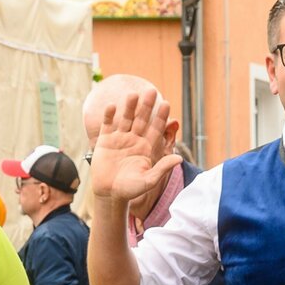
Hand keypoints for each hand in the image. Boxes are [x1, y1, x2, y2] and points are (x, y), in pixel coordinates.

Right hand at [89, 93, 182, 207]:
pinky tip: (111, 106)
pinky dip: (108, 116)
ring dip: (128, 107)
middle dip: (146, 106)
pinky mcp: (105, 140)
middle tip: (152, 91)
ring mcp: (119, 138)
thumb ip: (163, 169)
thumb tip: (180, 159)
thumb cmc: (131, 190)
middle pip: (141, 119)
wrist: (110, 194)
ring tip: (132, 95)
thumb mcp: (149, 181)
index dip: (161, 117)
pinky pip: (107, 125)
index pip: (156, 129)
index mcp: (146, 147)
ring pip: (125, 119)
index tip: (166, 104)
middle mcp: (134, 140)